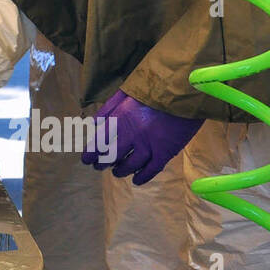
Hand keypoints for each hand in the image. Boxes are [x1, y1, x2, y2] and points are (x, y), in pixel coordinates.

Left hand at [81, 89, 202, 184]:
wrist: (183, 92)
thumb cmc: (153, 89)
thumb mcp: (125, 93)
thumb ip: (108, 108)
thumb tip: (94, 124)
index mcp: (120, 119)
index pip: (99, 142)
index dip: (91, 153)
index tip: (86, 160)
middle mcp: (132, 135)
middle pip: (112, 156)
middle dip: (102, 163)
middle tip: (98, 166)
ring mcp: (149, 145)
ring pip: (130, 165)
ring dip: (120, 171)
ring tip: (116, 172)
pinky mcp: (166, 152)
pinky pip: (151, 170)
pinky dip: (142, 177)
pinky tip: (136, 180)